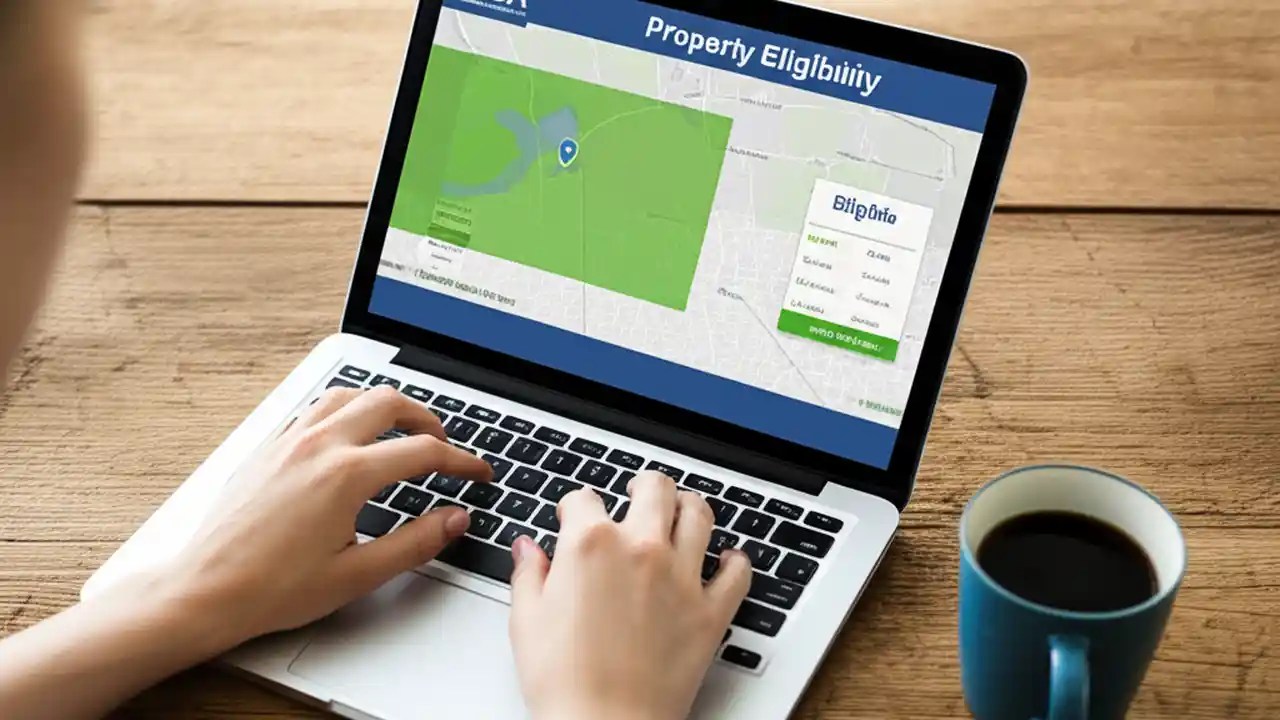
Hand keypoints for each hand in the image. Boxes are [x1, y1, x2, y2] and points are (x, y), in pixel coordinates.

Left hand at [155, 385, 492, 646]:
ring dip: (384, 406)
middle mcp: (318, 446)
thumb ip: (415, 543)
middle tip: (444, 444)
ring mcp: (288, 441)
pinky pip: (315, 408)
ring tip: (402, 429)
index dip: (461, 461)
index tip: (477, 473)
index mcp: (346, 475)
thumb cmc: (271, 589)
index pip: (424, 453)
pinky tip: (349, 434)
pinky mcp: (267, 448)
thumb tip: (454, 520)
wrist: (204, 591)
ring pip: (349, 395)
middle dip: (427, 419)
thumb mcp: (357, 575)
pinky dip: (346, 410)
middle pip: (389, 403)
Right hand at [509, 471, 751, 719]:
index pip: (583, 498)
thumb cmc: (564, 683)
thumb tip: (528, 550)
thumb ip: (529, 575)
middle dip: (642, 485)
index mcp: (591, 544)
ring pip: (699, 514)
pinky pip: (738, 572)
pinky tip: (728, 558)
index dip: (573, 506)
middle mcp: (641, 549)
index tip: (573, 515)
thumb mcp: (526, 622)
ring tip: (681, 511)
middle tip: (637, 492)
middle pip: (654, 487)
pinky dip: (736, 561)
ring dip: (689, 507)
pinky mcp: (711, 611)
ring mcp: (682, 577)